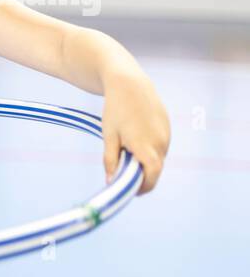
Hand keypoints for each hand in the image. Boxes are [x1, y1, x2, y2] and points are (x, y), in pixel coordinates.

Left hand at [101, 71, 169, 194]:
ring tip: (127, 149)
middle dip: (142, 175)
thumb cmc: (116, 111)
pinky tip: (135, 138)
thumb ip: (111, 160)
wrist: (130, 85)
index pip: (152, 175)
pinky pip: (160, 145)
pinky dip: (150, 149)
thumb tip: (111, 180)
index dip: (144, 187)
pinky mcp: (167, 127)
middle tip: (124, 172)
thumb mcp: (109, 136)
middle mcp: (160, 142)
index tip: (133, 191)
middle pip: (155, 169)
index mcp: (145, 146)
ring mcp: (166, 134)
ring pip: (158, 157)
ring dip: (145, 161)